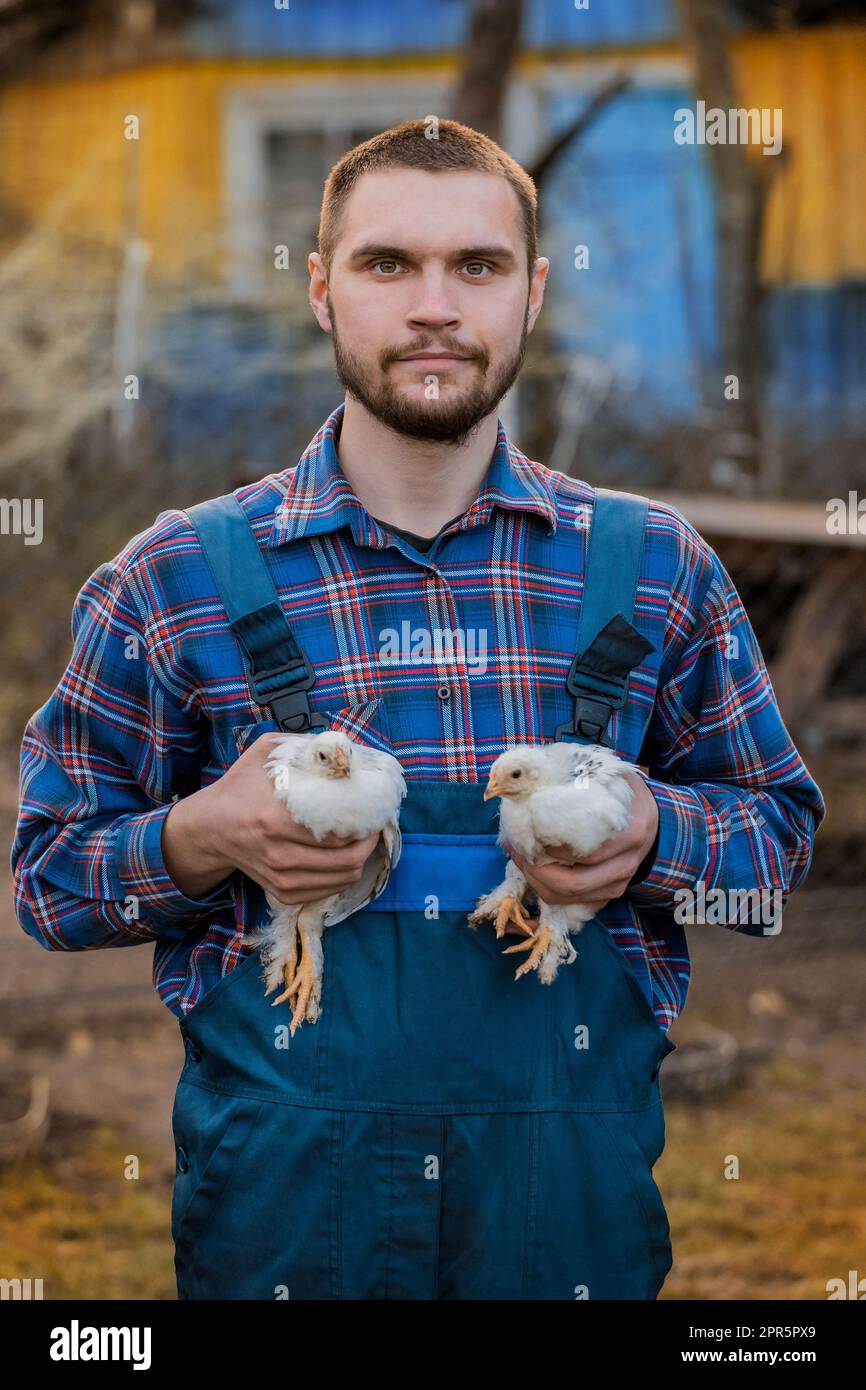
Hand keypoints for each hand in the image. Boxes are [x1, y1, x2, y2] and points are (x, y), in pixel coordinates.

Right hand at [163, 733, 381, 902]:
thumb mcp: (264, 754)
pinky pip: (328, 890)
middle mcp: (279, 853)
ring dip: (362, 859)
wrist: (210, 829)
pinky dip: (344, 875)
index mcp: (275, 818)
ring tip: (364, 840)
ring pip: (343, 877)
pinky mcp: (282, 891)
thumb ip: (303, 746)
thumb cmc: (240, 787)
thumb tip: (344, 747)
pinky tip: (345, 857)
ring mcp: (281, 876)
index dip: (366, 820)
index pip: (338, 830)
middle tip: (374, 825)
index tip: (375, 808)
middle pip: (347, 858)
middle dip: (370, 842)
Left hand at [504, 772, 658, 913]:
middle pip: (572, 883)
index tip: (525, 830)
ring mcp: (620, 883)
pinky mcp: (611, 894)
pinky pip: (574, 904)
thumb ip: (582, 774)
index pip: (584, 851)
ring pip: (570, 897)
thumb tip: (536, 772)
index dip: (548, 846)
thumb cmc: (625, 795)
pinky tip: (536, 874)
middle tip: (517, 850)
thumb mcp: (611, 777)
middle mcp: (626, 864)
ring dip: (538, 883)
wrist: (655, 820)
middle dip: (536, 870)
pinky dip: (549, 892)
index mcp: (630, 834)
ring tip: (522, 860)